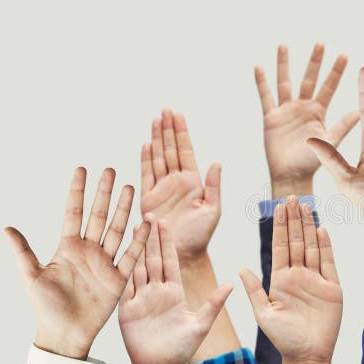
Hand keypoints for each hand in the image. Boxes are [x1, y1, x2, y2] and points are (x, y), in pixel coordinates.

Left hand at [4, 167, 148, 359]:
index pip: (74, 213)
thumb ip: (23, 251)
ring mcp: (105, 263)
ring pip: (117, 230)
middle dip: (104, 193)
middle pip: (99, 216)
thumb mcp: (31, 277)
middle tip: (110, 171)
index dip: (77, 192)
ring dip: (124, 210)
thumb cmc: (46, 307)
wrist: (65, 333)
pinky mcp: (118, 278)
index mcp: (67, 248)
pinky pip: (131, 256)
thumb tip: (6, 227)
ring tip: (130, 188)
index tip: (81, 170)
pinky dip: (139, 240)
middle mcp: (88, 251)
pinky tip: (146, 223)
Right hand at [119, 217, 231, 363]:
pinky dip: (122, 271)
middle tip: (149, 215)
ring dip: (136, 249)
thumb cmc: (182, 349)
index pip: (170, 261)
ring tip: (133, 228)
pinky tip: (118, 254)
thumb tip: (232, 284)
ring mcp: (140, 300)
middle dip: (151, 238)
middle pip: (153, 259)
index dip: (167, 242)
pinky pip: (124, 288)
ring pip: (138, 268)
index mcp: (174, 292)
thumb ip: (214, 303)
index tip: (165, 223)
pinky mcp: (127, 310)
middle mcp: (156, 292)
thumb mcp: (201, 324)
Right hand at [140, 110, 220, 262]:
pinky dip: (146, 159)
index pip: (186, 151)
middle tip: (165, 110)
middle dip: (168, 129)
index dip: (181, 132)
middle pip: (171, 149)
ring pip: (159, 157)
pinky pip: (146, 174)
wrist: (182, 253)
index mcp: (194, 182)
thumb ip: (214, 185)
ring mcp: (162, 188)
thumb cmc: (201, 235)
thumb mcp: (213, 209)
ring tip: (155, 120)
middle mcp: (177, 182)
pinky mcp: (149, 197)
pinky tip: (146, 144)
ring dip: (157, 139)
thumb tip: (217, 162)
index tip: (177, 114)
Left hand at [241, 197, 341, 363]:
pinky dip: (325, 246)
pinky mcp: (332, 288)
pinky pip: (328, 262)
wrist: (306, 356)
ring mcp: (316, 280)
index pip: (281, 246)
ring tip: (306, 206)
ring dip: (309, 227)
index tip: (279, 206)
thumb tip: (240, 267)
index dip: (281, 226)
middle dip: (294, 220)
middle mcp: (299, 276)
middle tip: (292, 197)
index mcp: (281, 279)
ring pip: (312, 247)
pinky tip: (321, 230)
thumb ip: (254, 290)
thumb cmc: (283, 338)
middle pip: (297, 241)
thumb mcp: (263, 313)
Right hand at [255, 43, 358, 196]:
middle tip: (320, 42)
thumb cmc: (313, 163)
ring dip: (284, 64)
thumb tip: (363, 110)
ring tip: (284, 44)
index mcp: (319, 111)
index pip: (329, 86)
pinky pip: (266, 96)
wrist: (291, 176)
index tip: (344, 53)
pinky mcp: (271, 117)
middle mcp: (303, 107)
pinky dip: (262, 82)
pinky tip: (259, 67)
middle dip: (314, 61)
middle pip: (309, 78)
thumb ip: (344, 125)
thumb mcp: (331, 141)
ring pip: (285, 82)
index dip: (336, 70)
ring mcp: (287, 110)